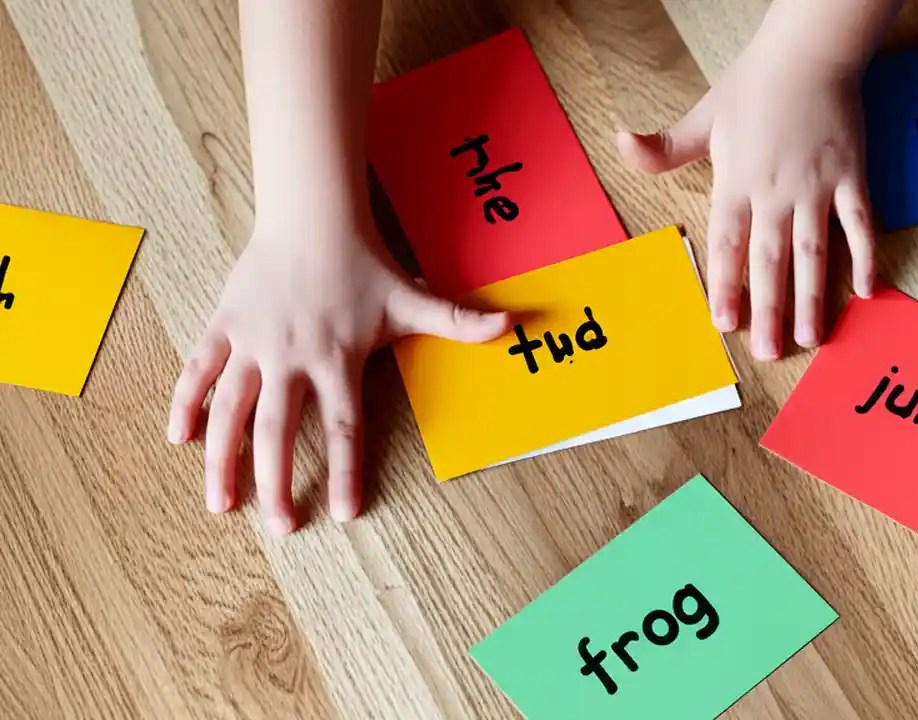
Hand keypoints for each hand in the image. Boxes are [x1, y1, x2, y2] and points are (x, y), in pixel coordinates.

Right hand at [166, 218, 509, 533]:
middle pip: (278, 431)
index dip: (344, 471)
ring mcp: (254, 342)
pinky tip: (179, 439)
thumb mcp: (413, 297)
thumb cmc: (365, 263)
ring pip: (230, 409)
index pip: (342, 427)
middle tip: (280, 528)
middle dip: (276, 483)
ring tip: (219, 504)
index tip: (345, 513)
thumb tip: (510, 326)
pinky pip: (198, 370)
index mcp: (338, 359)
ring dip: (222, 458)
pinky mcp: (225, 324)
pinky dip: (186, 403)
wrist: (313, 216)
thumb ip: (457, 321)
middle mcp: (292, 357)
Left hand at [617, 39, 874, 359]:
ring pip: (814, 252)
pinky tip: (866, 292)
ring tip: (812, 338)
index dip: (725, 286)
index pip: (727, 244)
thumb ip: (664, 147)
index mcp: (736, 181)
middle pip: (770, 261)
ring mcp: (817, 186)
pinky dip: (865, 257)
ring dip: (813, 297)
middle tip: (768, 352)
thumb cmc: (754, 86)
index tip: (723, 323)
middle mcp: (776, 191)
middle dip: (768, 309)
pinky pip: (860, 224)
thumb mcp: (703, 117)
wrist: (810, 53)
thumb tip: (620, 141)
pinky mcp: (852, 176)